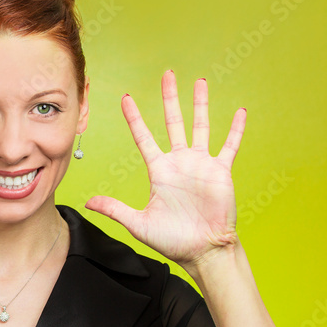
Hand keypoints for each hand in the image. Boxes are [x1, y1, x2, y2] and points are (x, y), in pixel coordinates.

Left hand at [85, 70, 244, 269]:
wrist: (203, 251)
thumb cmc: (173, 240)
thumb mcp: (138, 223)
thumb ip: (115, 209)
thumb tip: (88, 203)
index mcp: (160, 171)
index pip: (144, 138)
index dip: (135, 118)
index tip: (126, 99)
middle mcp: (180, 163)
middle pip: (173, 122)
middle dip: (170, 99)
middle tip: (167, 75)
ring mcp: (201, 165)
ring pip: (201, 126)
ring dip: (200, 104)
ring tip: (199, 82)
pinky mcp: (221, 172)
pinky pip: (229, 146)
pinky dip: (235, 129)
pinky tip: (239, 112)